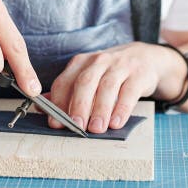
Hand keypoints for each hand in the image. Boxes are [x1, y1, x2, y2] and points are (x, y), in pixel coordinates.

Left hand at [47, 42, 178, 133]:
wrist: (146, 58)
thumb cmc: (110, 73)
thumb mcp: (88, 77)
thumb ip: (67, 91)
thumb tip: (41, 107)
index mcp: (81, 63)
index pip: (65, 82)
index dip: (58, 103)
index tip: (55, 122)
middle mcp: (98, 61)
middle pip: (85, 82)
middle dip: (78, 105)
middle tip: (76, 126)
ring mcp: (120, 66)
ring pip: (107, 87)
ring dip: (100, 109)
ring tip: (96, 129)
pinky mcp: (138, 74)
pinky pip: (129, 92)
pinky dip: (122, 108)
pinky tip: (116, 122)